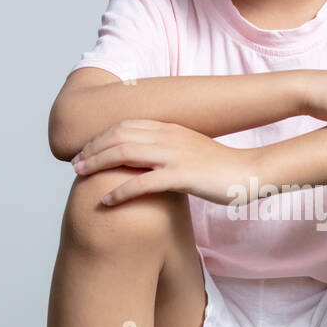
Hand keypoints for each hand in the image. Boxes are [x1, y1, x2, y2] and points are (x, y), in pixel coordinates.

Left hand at [70, 119, 258, 206]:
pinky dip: (119, 191)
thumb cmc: (222, 167)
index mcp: (169, 128)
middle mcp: (168, 136)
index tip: (86, 151)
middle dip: (92, 149)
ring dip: (98, 164)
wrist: (251, 172)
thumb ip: (168, 151)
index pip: (125, 125)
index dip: (100, 136)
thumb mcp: (190, 151)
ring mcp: (174, 155)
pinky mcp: (181, 176)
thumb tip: (149, 161)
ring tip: (81, 176)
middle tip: (76, 164)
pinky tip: (106, 201)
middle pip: (118, 136)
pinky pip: (141, 183)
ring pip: (124, 153)